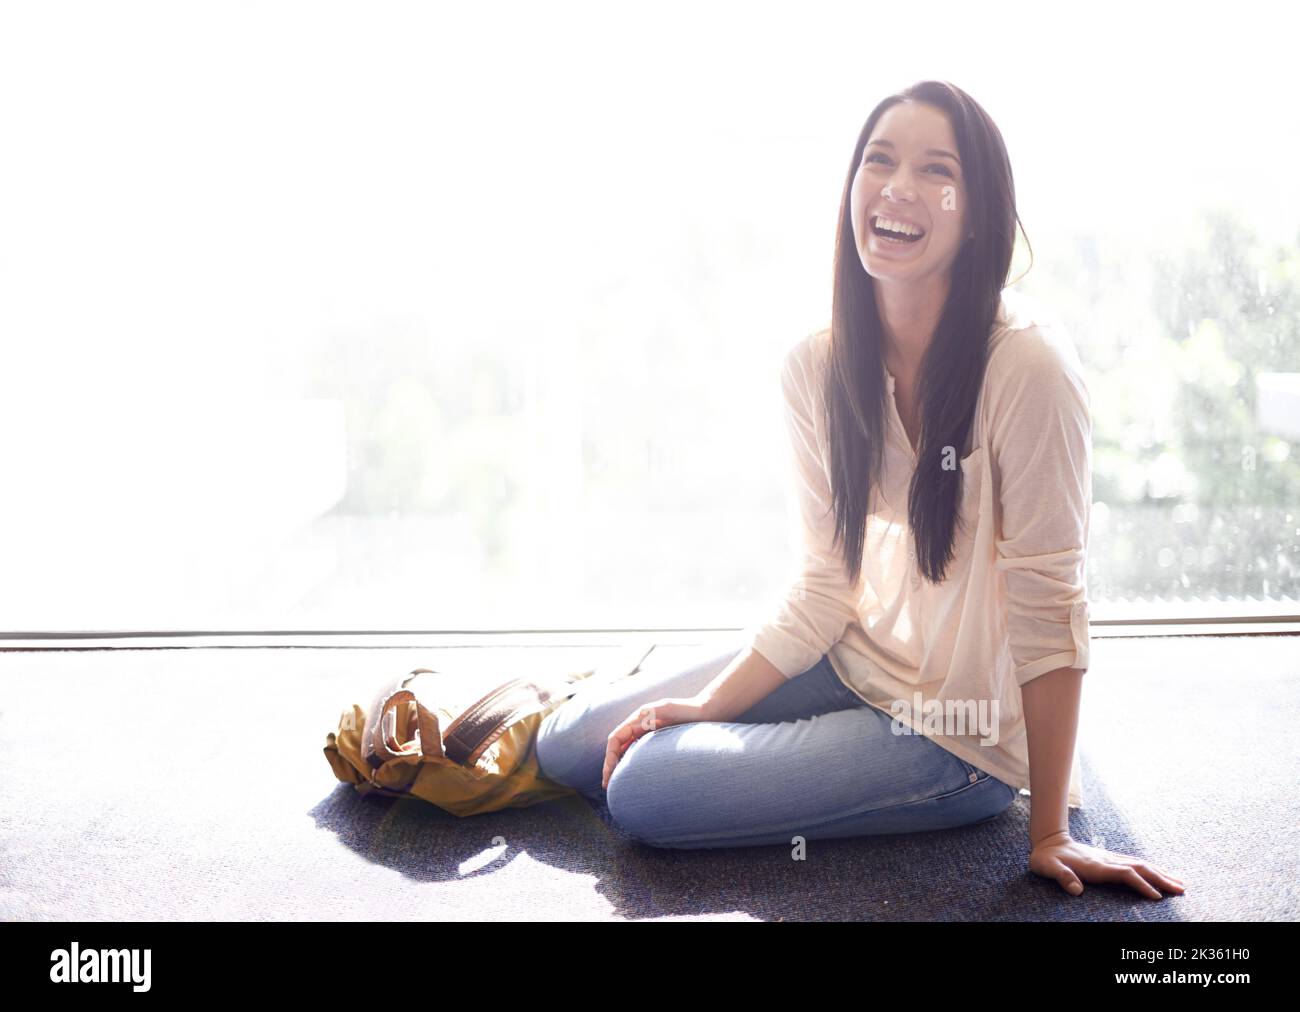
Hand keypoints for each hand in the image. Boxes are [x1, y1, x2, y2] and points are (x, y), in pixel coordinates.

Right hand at [600, 697, 708, 789]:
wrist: (707, 711)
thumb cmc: (688, 709)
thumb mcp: (666, 709)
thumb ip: (649, 714)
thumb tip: (635, 723)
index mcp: (639, 718)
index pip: (615, 738)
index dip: (609, 756)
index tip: (609, 774)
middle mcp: (640, 725)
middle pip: (617, 746)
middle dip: (610, 765)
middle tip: (607, 785)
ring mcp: (648, 732)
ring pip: (625, 750)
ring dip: (617, 765)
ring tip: (614, 783)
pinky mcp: (657, 739)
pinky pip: (637, 752)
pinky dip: (630, 763)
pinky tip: (631, 775)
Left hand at [1029, 830, 1186, 898]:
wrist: (1047, 841)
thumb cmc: (1046, 859)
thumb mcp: (1048, 868)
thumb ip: (1062, 877)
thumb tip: (1075, 890)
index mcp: (1096, 866)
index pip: (1125, 874)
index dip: (1141, 885)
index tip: (1158, 897)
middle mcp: (1107, 861)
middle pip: (1139, 868)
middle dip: (1161, 879)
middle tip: (1182, 890)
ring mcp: (1109, 858)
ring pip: (1140, 865)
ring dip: (1160, 873)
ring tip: (1180, 883)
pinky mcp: (1109, 859)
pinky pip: (1135, 864)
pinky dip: (1151, 869)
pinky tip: (1159, 874)